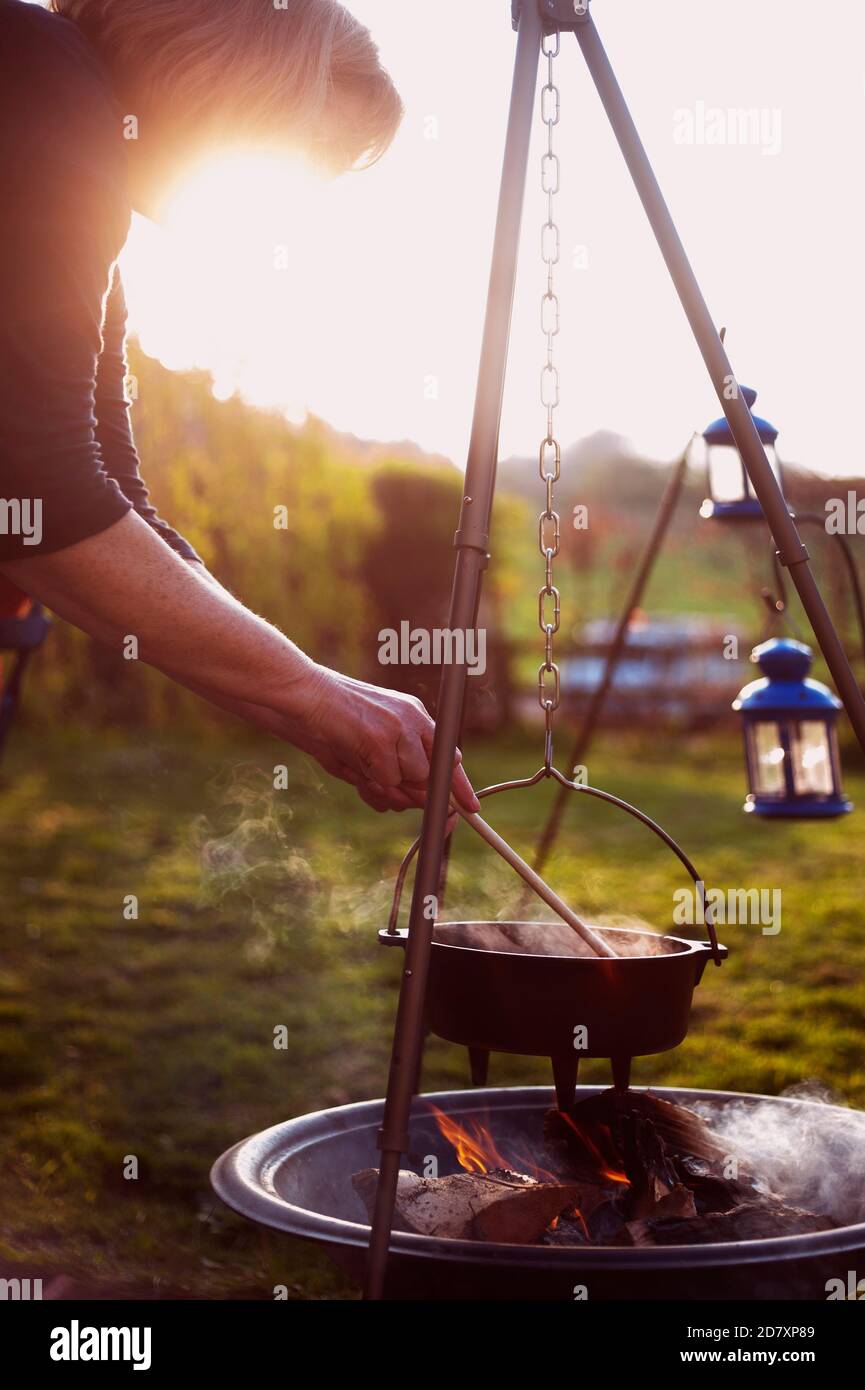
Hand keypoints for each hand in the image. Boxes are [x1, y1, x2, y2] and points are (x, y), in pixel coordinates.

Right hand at [279, 666, 480, 815]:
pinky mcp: (381, 738)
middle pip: (432, 773)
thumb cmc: (328, 723)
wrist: (304, 694)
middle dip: (413, 791)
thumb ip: (388, 775)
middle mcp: (413, 717)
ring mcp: (400, 727)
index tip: (470, 807)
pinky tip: (352, 753)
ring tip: (357, 760)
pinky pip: (386, 778)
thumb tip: (406, 805)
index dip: (459, 785)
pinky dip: (368, 778)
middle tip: (382, 784)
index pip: (448, 754)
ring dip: (385, 781)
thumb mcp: (365, 750)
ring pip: (412, 778)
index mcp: (413, 715)